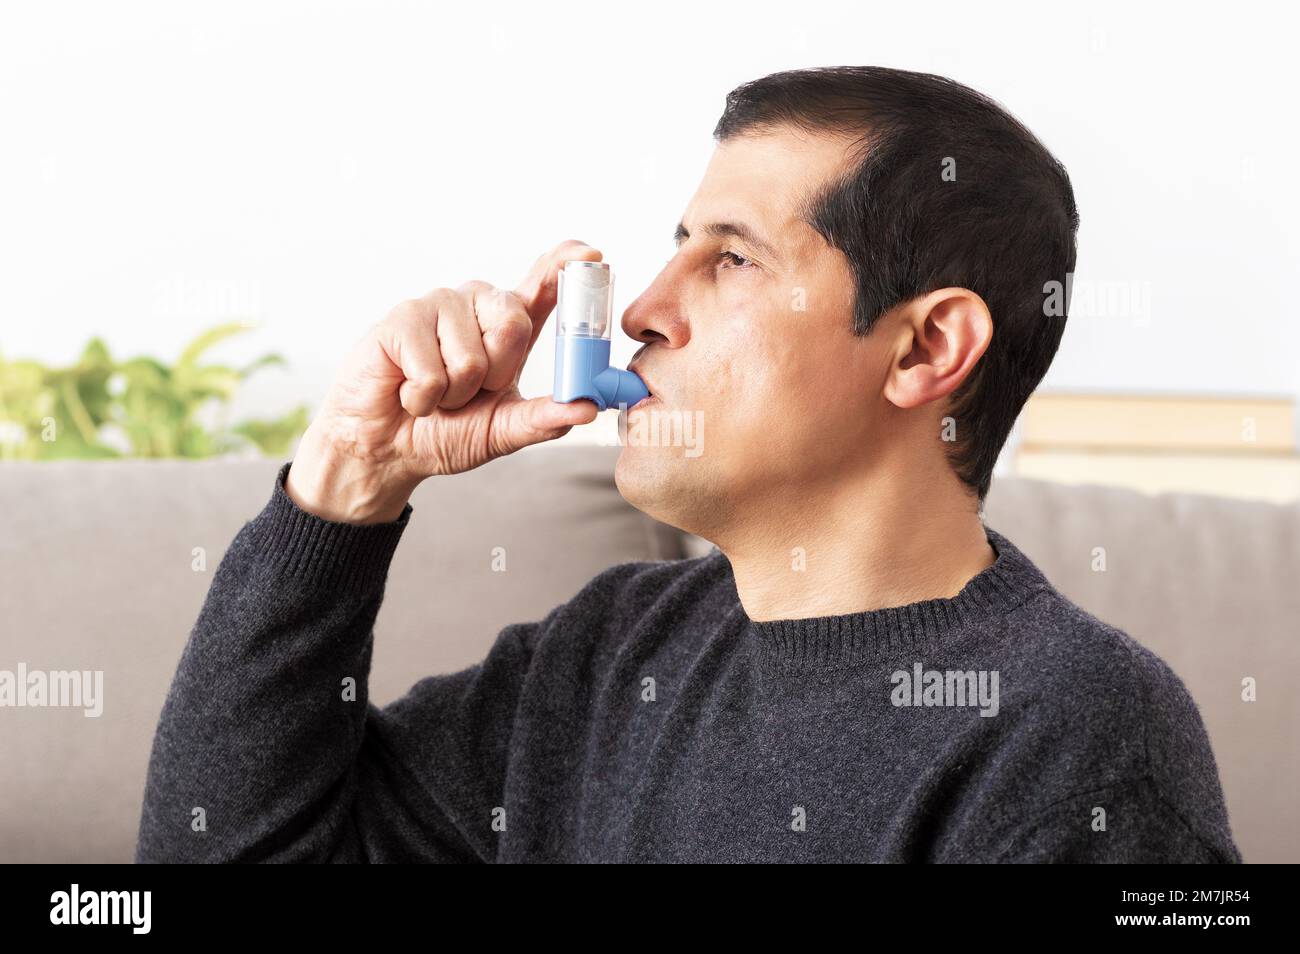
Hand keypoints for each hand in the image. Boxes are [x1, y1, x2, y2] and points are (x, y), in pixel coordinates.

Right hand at [286, 240, 601, 522]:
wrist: (386, 448)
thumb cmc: (445, 432)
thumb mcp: (503, 431)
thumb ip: (545, 419)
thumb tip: (588, 408)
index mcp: (510, 326)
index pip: (544, 283)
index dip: (566, 264)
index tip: (591, 254)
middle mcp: (479, 306)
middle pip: (513, 324)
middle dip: (493, 375)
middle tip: (468, 392)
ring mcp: (440, 305)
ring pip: (470, 357)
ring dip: (452, 394)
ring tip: (433, 392)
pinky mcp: (403, 318)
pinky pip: (431, 371)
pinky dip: (421, 397)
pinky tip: (407, 390)